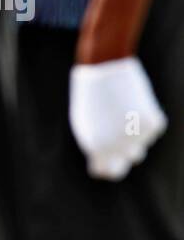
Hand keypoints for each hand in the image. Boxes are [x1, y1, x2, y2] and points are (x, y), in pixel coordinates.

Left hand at [69, 57, 166, 179]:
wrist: (104, 68)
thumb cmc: (90, 96)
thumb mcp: (86, 124)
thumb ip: (98, 145)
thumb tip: (109, 157)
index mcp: (96, 148)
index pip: (105, 171)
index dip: (106, 166)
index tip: (108, 161)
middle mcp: (118, 146)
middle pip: (126, 164)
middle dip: (123, 158)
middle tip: (121, 145)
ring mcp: (137, 136)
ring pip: (139, 145)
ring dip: (133, 135)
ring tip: (122, 113)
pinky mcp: (153, 123)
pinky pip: (152, 129)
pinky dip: (146, 120)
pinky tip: (135, 104)